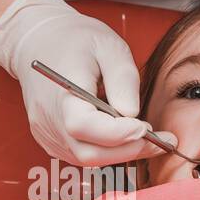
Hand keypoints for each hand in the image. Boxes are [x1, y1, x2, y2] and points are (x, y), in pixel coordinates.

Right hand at [0, 0, 176, 165]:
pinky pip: (80, 155)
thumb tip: (133, 114)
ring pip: (86, 159)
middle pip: (87, 152)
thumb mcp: (109, 46)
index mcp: (60, 91)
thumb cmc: (76, 40)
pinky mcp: (50, 140)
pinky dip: (106, 152)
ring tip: (148, 138)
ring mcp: (47, 132)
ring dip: (121, 154)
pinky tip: (124, 137)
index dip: (117, 133)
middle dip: (128, 150)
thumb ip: (123, 79)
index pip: (83, 125)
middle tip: (161, 141)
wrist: (38, 41)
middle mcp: (49, 118)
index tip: (146, 127)